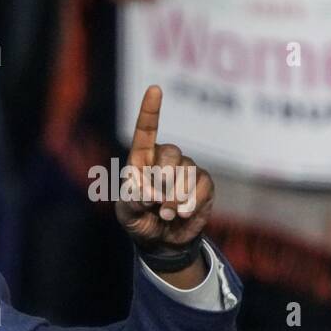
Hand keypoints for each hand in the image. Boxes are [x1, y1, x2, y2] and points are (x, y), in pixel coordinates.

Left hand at [116, 86, 214, 285]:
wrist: (162, 241)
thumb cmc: (139, 220)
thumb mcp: (126, 213)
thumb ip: (132, 200)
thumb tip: (150, 192)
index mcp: (141, 160)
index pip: (146, 131)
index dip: (150, 110)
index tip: (155, 89)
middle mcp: (165, 159)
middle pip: (171, 153)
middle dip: (164, 178)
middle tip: (156, 202)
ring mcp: (186, 169)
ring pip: (186, 171)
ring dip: (175, 197)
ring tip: (166, 214)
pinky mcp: (203, 184)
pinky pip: (201, 186)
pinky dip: (191, 202)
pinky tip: (182, 214)